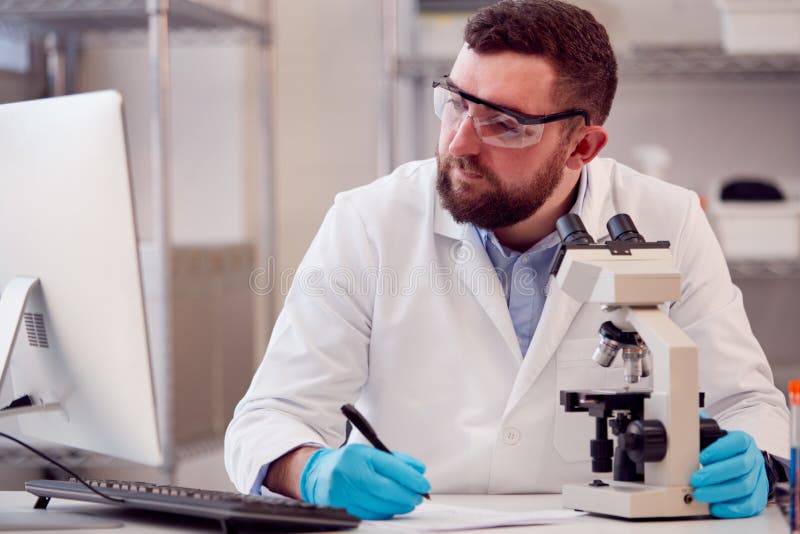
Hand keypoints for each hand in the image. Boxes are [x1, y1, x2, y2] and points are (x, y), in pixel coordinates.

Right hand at [299, 444, 430, 519]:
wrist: (320, 472)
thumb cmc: (349, 462)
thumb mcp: (372, 453)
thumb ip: (397, 460)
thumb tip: (419, 470)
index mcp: (361, 455)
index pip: (391, 466)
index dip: (411, 478)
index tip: (423, 484)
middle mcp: (351, 472)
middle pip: (385, 489)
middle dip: (407, 495)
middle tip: (418, 497)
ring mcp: (345, 490)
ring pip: (378, 504)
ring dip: (398, 506)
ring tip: (408, 503)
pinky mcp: (342, 505)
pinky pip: (368, 513)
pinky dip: (384, 512)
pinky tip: (392, 508)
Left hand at [690, 430, 766, 517]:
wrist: (742, 462)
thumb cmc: (724, 451)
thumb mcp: (716, 436)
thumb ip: (704, 428)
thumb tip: (692, 417)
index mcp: (744, 441)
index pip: (738, 442)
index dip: (720, 450)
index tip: (701, 457)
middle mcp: (754, 458)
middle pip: (740, 466)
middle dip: (715, 474)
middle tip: (696, 479)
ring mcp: (759, 477)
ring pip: (744, 486)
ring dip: (719, 492)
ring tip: (699, 494)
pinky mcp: (759, 496)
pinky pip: (750, 504)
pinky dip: (732, 508)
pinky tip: (715, 507)